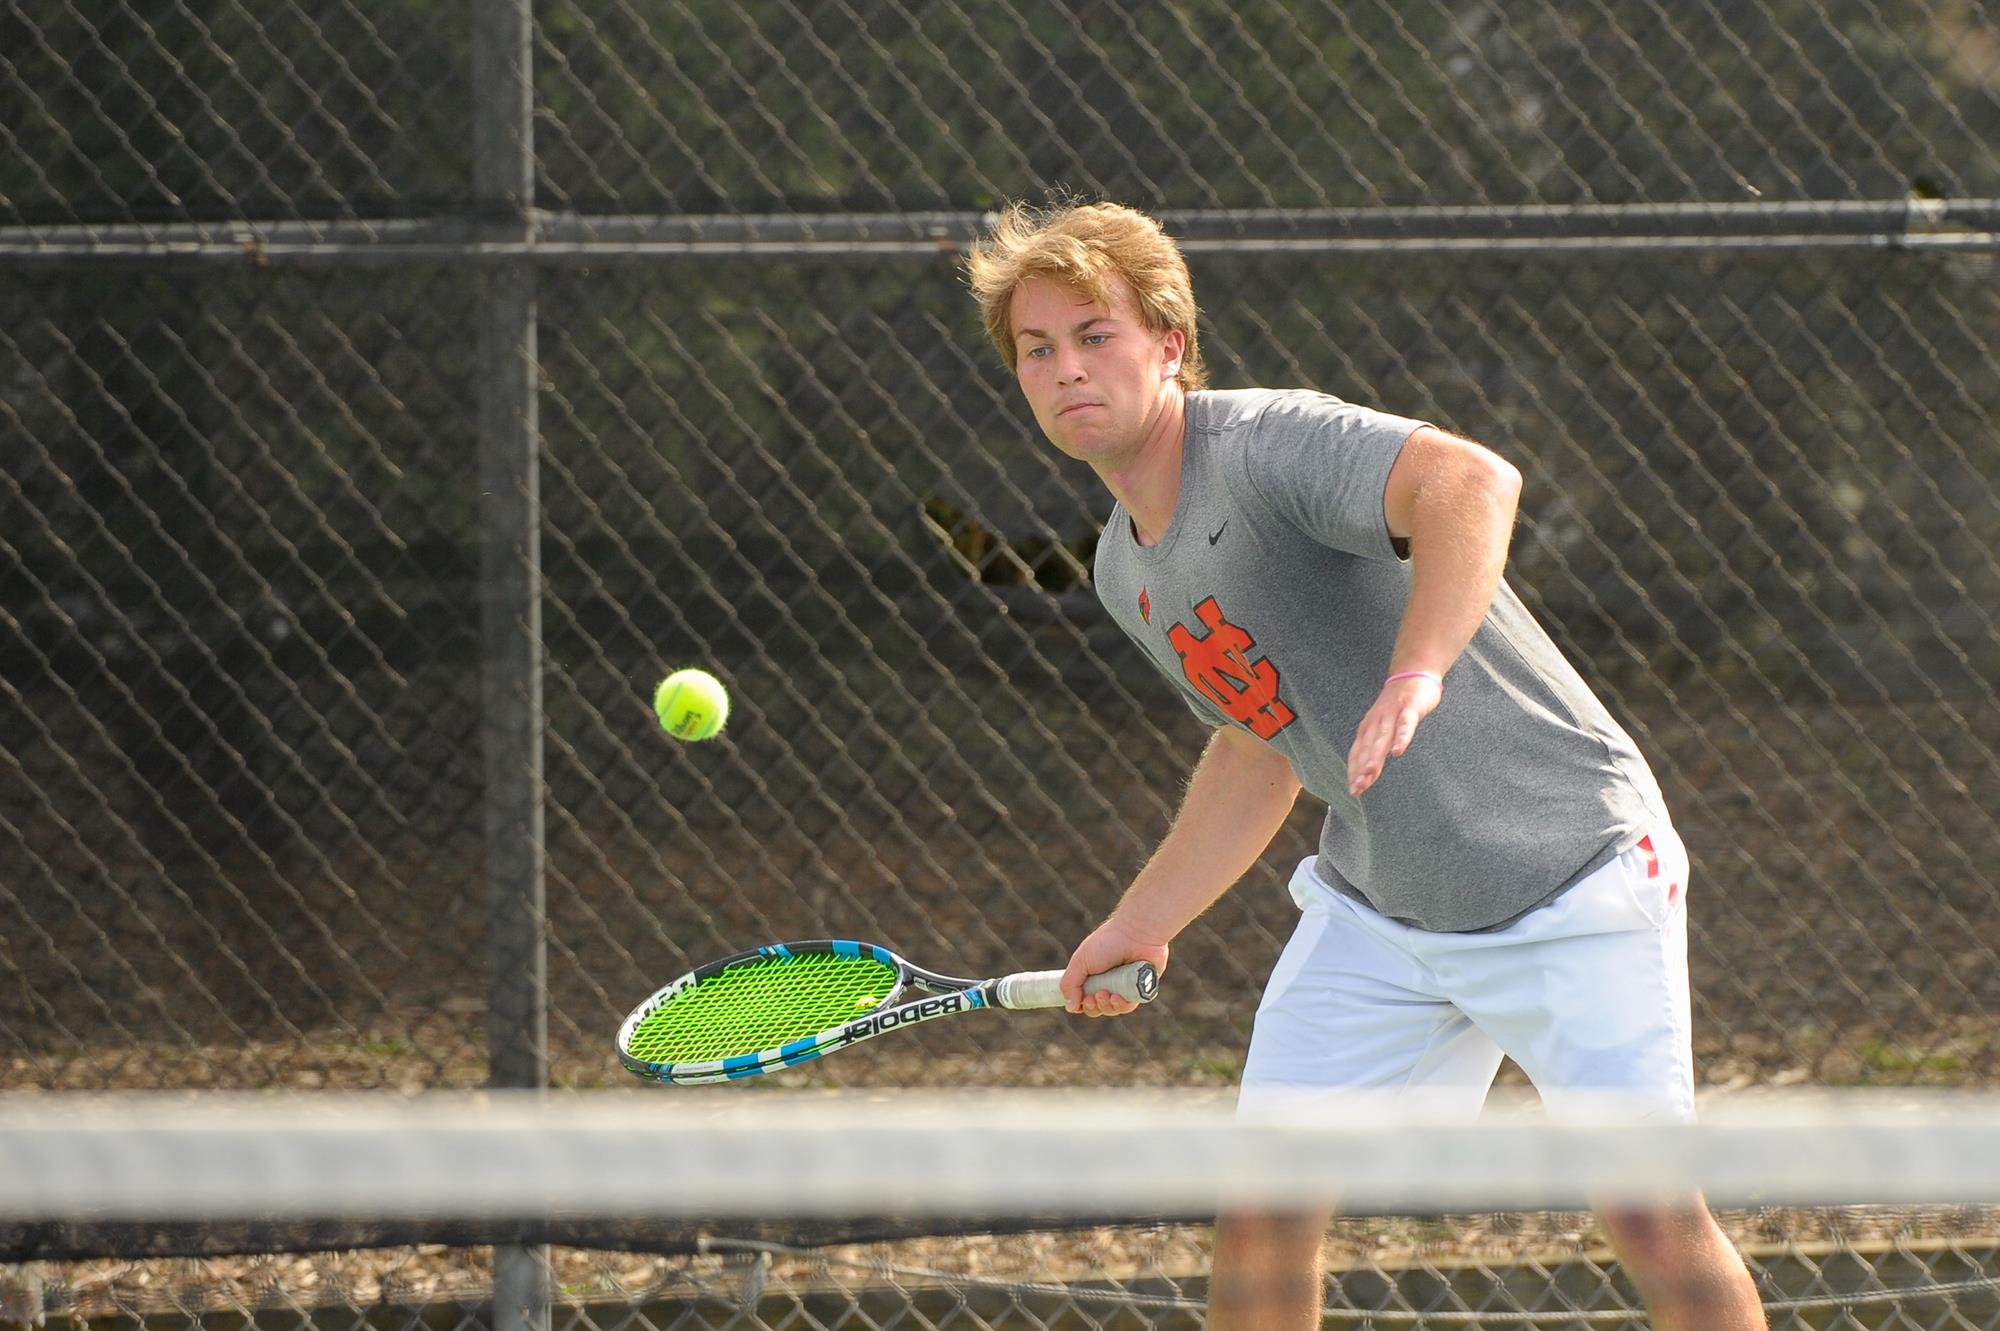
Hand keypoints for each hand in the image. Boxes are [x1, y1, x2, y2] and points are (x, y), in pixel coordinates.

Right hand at [1059, 917, 1169, 1017]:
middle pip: (1097, 1008)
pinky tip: (1117, 997)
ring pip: (1113, 1010)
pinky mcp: (1140, 989)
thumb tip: (1070, 1008)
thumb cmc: (1107, 943)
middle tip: (1092, 998)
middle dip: (1092, 1008)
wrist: (1135, 934)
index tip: (1081, 1001)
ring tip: (1104, 994)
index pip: (1084, 999)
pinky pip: (1129, 1006)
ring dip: (1106, 1007)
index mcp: (1093, 975)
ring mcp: (1124, 986)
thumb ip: (1070, 984)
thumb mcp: (1080, 961)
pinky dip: (1121, 1006)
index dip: (1081, 1005)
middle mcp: (1109, 982)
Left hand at [1347, 673, 1442, 796]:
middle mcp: (1376, 721)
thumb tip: (1368, 771)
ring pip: (1381, 738)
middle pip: (1366, 748)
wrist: (1413, 672)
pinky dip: (1401, 738)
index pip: (1358, 752)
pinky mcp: (1409, 707)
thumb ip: (1378, 746)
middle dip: (1360, 769)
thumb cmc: (1398, 704)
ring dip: (1374, 757)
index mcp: (1368, 727)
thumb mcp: (1385, 725)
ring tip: (1369, 774)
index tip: (1353, 790)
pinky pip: (1404, 725)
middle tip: (1357, 789)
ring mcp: (1392, 713)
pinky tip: (1398, 752)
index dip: (1354, 771)